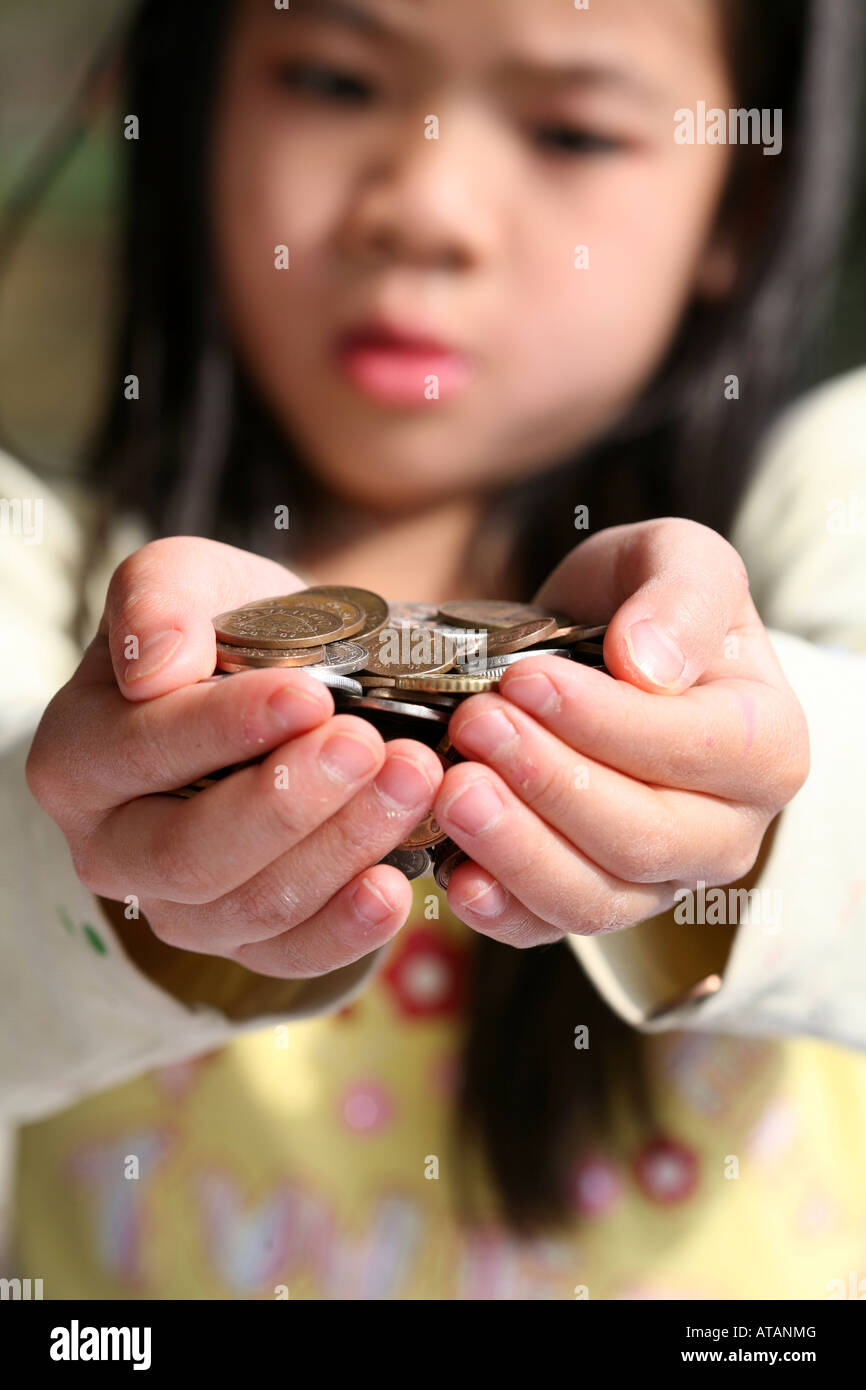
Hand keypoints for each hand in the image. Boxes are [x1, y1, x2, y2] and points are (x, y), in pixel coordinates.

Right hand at [26, 537, 442, 977]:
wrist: (292, 682)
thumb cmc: (229, 630)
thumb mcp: (190, 579)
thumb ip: (156, 596)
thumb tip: (155, 667)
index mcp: (79, 756)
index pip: (142, 751)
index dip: (226, 728)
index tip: (311, 695)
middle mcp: (113, 848)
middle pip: (191, 855)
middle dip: (290, 803)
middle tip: (372, 747)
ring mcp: (180, 907)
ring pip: (252, 908)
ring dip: (340, 850)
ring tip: (413, 785)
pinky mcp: (248, 943)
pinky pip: (292, 957)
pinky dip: (349, 929)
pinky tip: (399, 883)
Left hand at [432, 518, 809, 944]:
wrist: (590, 645)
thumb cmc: (641, 602)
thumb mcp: (675, 558)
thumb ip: (682, 595)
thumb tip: (649, 664)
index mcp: (766, 745)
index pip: (696, 752)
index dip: (606, 722)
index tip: (527, 679)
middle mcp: (723, 830)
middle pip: (644, 838)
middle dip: (551, 785)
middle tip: (476, 725)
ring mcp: (656, 878)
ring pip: (595, 897)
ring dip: (517, 850)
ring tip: (453, 789)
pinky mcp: (589, 900)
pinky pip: (548, 929)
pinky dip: (499, 911)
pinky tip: (453, 875)